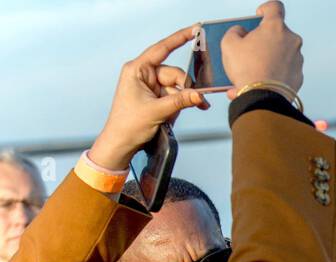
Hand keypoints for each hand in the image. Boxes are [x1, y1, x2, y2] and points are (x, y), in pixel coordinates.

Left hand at [88, 27, 209, 169]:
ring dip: (186, 98)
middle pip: (174, 74)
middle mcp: (144, 75)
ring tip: (193, 109)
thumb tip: (199, 95)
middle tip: (198, 101)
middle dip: (186, 88)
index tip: (194, 30)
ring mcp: (151, 86)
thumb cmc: (128, 124)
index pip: (161, 49)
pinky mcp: (156, 97)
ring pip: (178, 86)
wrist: (122, 143)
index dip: (178, 39)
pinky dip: (183, 103)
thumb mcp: (157, 111)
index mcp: (137, 70)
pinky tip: (191, 108)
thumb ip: (180, 101)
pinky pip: (176, 95)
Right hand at [221, 2, 303, 98]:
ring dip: (267, 59)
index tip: (259, 15)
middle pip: (277, 33)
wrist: (264, 98)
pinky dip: (272, 74)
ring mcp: (297, 59)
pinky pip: (283, 70)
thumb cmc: (247, 69)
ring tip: (251, 71)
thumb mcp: (229, 43)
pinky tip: (258, 83)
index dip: (265, 8)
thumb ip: (235, 31)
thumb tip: (242, 32)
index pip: (275, 7)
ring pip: (280, 54)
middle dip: (263, 40)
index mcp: (276, 27)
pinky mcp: (299, 76)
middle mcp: (291, 40)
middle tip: (249, 50)